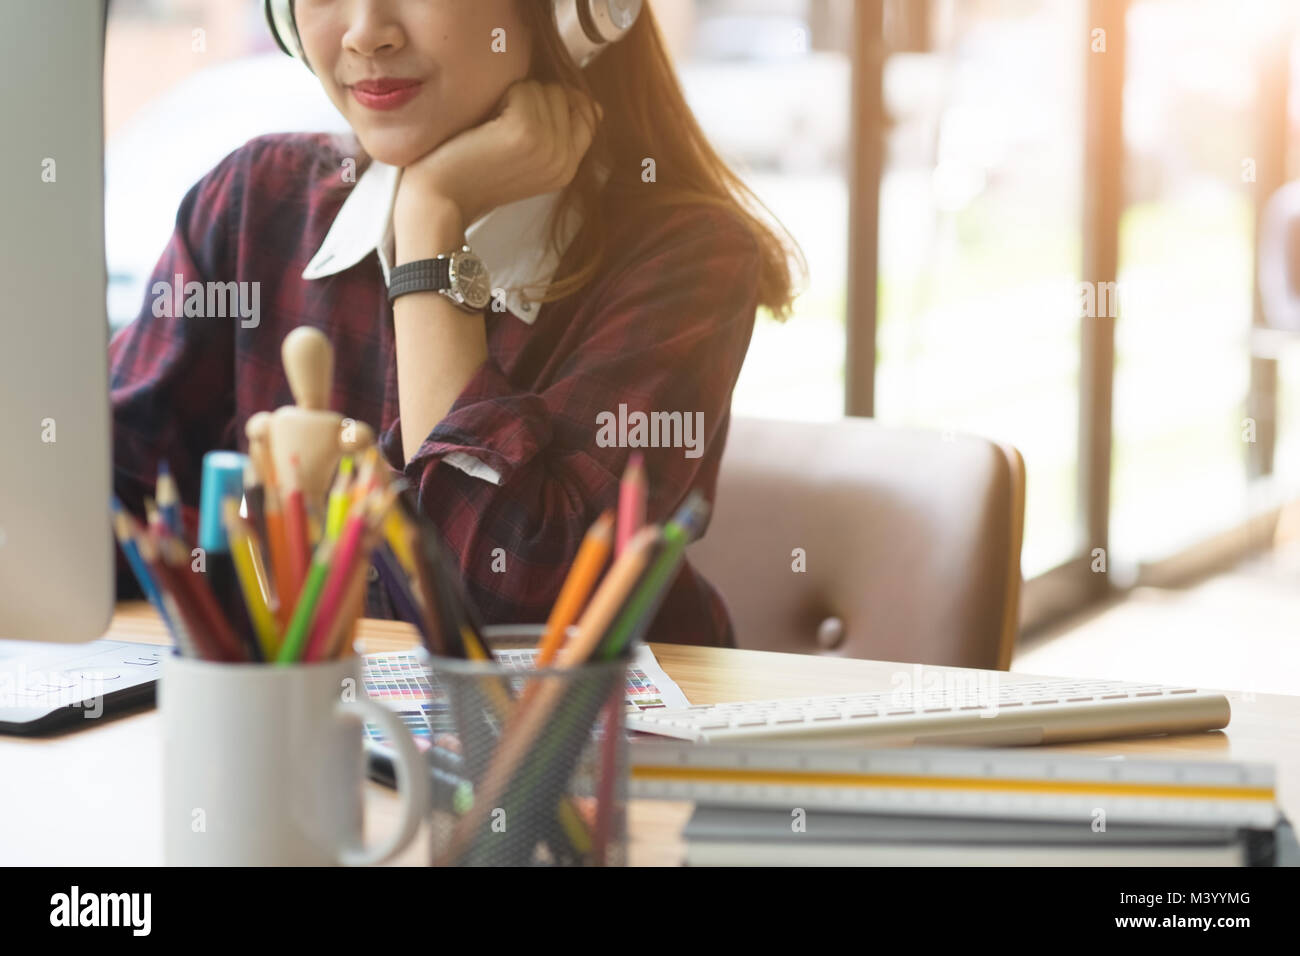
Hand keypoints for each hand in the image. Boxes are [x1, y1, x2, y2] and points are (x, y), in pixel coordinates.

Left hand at [394, 80, 600, 250]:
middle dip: (531, 98)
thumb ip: (554, 131)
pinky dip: (500, 95)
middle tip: (500, 130)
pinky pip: (523, 88)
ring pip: (544, 88)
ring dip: (514, 96)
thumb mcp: (524, 157)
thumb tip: (588, 100)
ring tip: (492, 129)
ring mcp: (548, 147)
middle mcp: (565, 161)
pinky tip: (484, 125)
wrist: (439, 200)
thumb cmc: (471, 172)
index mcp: (568, 169)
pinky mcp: (526, 133)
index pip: (588, 111)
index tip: (523, 115)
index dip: (555, 101)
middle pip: (564, 94)